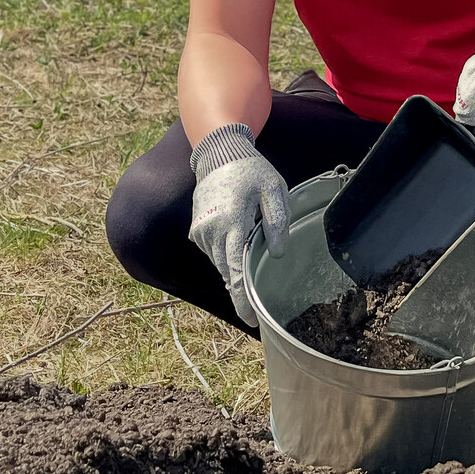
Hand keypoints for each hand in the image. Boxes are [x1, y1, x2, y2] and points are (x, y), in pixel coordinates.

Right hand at [187, 124, 288, 327]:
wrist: (218, 155)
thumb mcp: (273, 189)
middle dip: (239, 289)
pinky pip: (214, 252)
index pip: (236, 268)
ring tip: (249, 279)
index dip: (242, 296)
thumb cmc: (250, 171)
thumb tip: (277, 253)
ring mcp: (201, 231)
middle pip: (227, 270)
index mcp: (231, 221)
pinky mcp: (197, 230)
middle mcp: (211, 230)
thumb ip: (277, 221)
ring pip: (220, 262)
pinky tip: (238, 252)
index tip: (250, 318)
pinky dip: (227, 256)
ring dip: (234, 270)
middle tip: (255, 310)